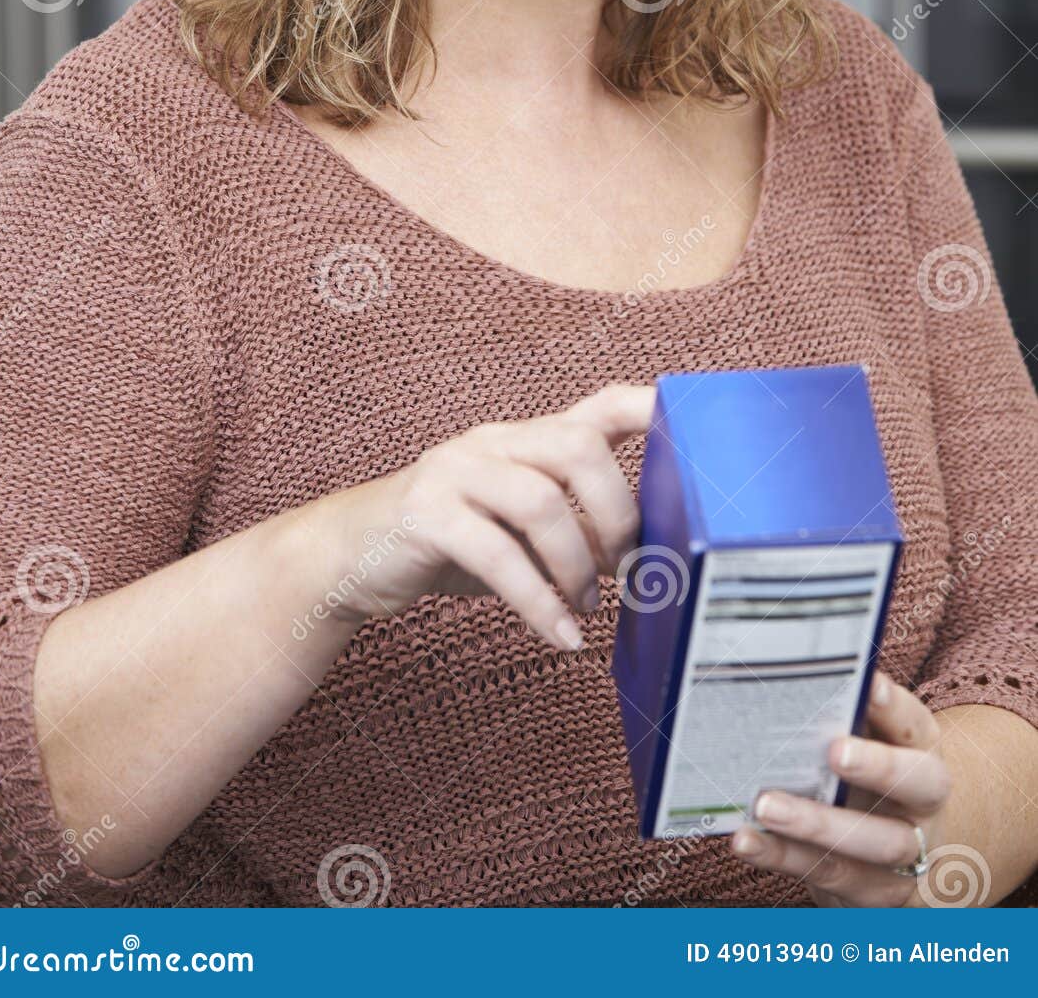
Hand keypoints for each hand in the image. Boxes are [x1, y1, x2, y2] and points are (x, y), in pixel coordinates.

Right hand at [324, 382, 648, 651]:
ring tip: (585, 607)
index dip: (651, 412)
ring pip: (540, 500)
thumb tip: (646, 561)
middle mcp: (492, 442)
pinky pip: (495, 554)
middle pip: (578, 446)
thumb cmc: (446, 542)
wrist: (346, 558)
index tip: (695, 435)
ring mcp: (454, 472)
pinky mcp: (424, 515)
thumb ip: (575, 532)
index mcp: (524, 439)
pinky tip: (559, 636)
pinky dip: (536, 601)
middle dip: (618, 512)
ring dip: (576, 565)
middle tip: (629, 569)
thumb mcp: (517, 532)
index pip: (599, 405)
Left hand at [730, 670, 952, 905]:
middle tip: (835, 752)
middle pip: (916, 786)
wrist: (906, 855)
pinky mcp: (872, 894)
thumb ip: (841, 715)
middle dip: (877, 767)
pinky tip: (747, 839)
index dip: (894, 707)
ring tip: (766, 805)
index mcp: (922, 752)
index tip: (869, 686)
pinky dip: (782, 857)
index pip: (915, 725)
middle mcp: (924, 805)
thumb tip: (790, 674)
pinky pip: (828, 876)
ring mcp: (905, 857)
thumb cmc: (870, 780)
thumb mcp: (869, 745)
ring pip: (871, 844)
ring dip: (815, 825)